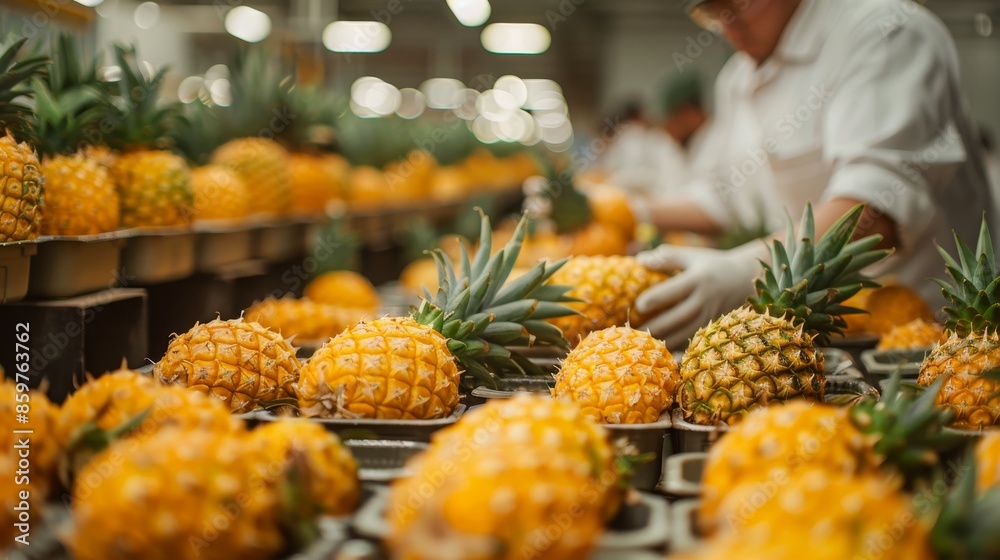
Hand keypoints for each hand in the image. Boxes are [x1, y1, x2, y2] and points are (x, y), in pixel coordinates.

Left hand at [635, 242, 767, 349]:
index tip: (636, 305)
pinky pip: (691, 343)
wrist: (745, 279)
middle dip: (652, 327)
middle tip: (631, 330)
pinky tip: (657, 350)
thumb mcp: (691, 256)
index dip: (651, 300)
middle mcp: (704, 300)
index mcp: (697, 279)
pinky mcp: (712, 330)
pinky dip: (674, 348)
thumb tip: (639, 259)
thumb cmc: (709, 265)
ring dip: (661, 341)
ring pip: (683, 335)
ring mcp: (709, 318)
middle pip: (675, 319)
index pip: (671, 292)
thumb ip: (666, 257)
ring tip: (639, 343)